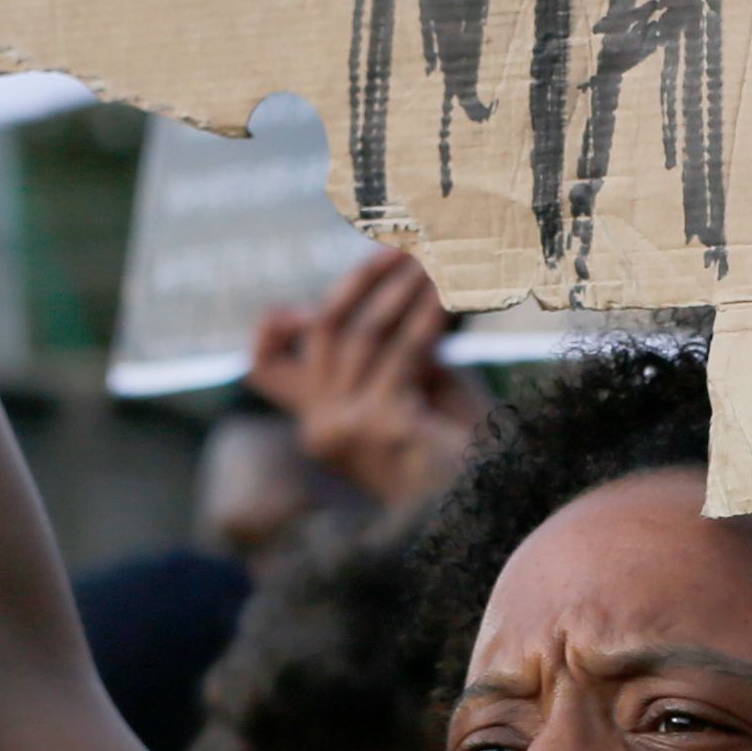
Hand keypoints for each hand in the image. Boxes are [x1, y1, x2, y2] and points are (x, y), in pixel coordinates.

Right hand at [245, 246, 487, 513]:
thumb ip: (389, 346)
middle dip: (364, 280)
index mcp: (318, 424)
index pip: (265, 366)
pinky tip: (448, 291)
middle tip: (402, 245)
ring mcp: (349, 429)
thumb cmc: (458, 449)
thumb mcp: (413, 387)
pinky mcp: (384, 425)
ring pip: (366, 334)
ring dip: (403, 289)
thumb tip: (386, 288)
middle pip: (326, 330)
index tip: (314, 287)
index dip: (275, 326)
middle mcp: (322, 429)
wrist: (486, 505)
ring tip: (437, 258)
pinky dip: (427, 314)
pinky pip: (404, 350)